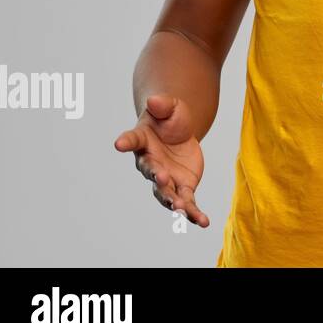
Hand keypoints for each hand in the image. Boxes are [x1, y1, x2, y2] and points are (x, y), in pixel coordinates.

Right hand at [114, 94, 209, 227]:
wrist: (180, 131)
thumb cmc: (170, 117)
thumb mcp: (170, 107)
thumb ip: (163, 105)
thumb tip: (154, 100)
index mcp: (142, 142)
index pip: (131, 140)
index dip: (126, 141)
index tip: (119, 143)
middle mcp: (151, 164)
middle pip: (151, 173)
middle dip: (157, 177)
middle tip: (162, 178)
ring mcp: (166, 178)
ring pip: (167, 194)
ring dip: (174, 202)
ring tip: (182, 210)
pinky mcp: (183, 187)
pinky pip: (188, 202)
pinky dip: (194, 213)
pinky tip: (203, 222)